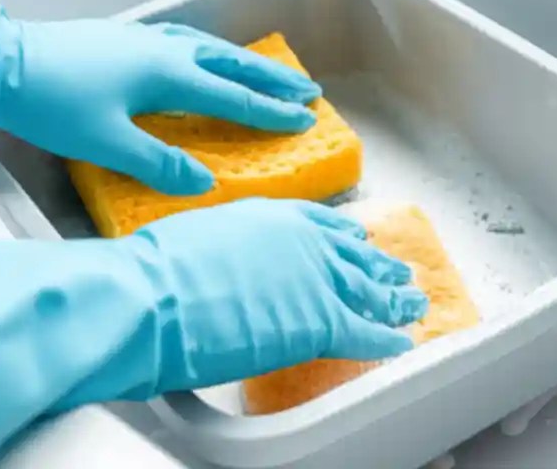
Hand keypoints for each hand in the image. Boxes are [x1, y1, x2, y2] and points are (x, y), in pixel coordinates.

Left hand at [0, 21, 320, 194]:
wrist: (0, 63)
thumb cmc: (51, 103)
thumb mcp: (104, 143)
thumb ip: (157, 163)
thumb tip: (205, 184)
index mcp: (167, 74)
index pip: (232, 97)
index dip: (270, 111)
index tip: (305, 119)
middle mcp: (164, 49)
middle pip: (232, 64)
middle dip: (272, 78)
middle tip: (308, 89)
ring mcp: (143, 38)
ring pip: (209, 46)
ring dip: (244, 61)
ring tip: (268, 72)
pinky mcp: (123, 37)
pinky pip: (184, 39)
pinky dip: (208, 49)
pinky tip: (201, 55)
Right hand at [0, 198, 425, 468]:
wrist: (146, 295)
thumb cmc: (147, 272)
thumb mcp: (190, 239)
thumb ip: (221, 248)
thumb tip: (217, 262)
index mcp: (264, 214)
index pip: (316, 223)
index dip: (342, 235)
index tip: (359, 237)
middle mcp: (296, 239)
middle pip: (349, 254)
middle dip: (376, 266)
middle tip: (398, 273)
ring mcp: (309, 277)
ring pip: (365, 287)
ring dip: (391, 298)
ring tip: (410, 303)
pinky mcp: (315, 318)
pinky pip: (362, 330)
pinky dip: (384, 338)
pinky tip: (401, 342)